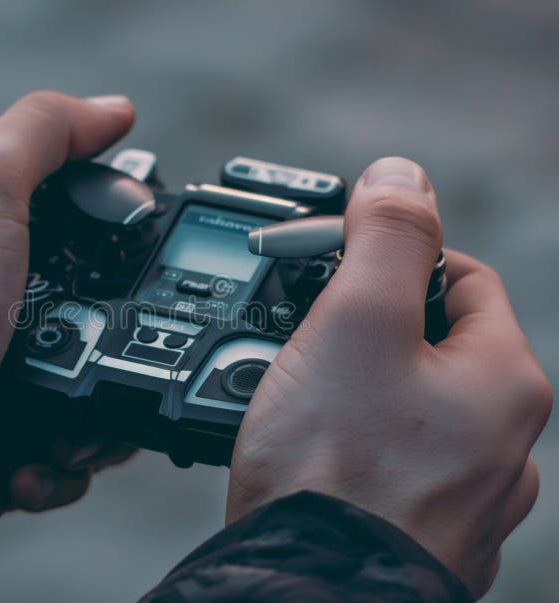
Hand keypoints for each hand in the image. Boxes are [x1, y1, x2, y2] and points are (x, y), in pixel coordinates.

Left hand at [0, 91, 136, 538]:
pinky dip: (74, 460)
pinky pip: (71, 454)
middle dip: (129, 337)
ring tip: (94, 418)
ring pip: (96, 391)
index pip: (73, 234)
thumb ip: (42, 135)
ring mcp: (5, 384)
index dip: (118, 240)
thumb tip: (115, 110)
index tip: (153, 250)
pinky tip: (53, 452)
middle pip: (98, 317)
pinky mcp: (13, 443)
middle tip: (150, 347)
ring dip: (110, 411)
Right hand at [227, 157, 551, 596]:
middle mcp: (502, 444)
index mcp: (503, 382)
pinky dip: (353, 445)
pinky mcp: (420, 533)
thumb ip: (387, 237)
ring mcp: (464, 498)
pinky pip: (389, 464)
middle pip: (434, 345)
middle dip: (366, 326)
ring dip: (355, 387)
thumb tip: (403, 174)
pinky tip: (312, 453)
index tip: (340, 262)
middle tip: (306, 332)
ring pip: (407, 408)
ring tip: (295, 395)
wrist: (303, 592)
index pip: (463, 278)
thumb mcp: (357, 321)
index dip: (398, 256)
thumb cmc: (335, 466)